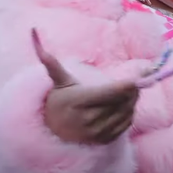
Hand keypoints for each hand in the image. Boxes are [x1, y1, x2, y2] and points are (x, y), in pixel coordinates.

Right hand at [33, 29, 139, 144]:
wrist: (51, 132)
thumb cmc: (57, 101)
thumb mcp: (57, 80)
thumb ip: (49, 59)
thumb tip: (32, 31)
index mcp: (77, 102)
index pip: (110, 93)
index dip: (128, 85)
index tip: (139, 77)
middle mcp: (87, 120)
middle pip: (121, 101)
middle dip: (132, 90)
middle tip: (135, 81)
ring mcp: (96, 133)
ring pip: (126, 112)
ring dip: (132, 101)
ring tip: (128, 92)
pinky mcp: (104, 141)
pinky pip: (126, 124)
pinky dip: (129, 112)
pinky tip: (123, 105)